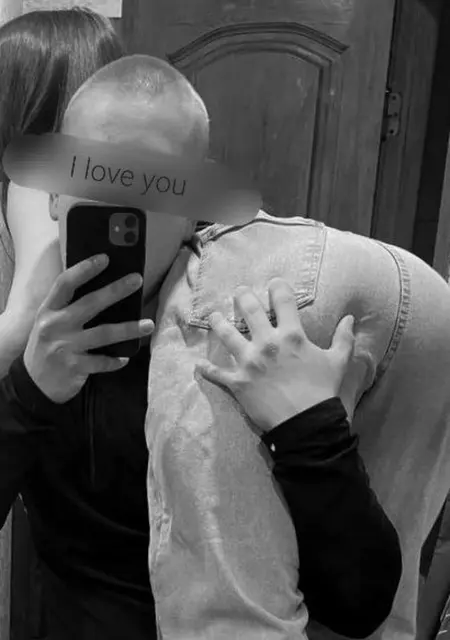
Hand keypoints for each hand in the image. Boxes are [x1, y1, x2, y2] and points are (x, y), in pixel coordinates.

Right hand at [23, 254, 153, 402]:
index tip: (105, 258)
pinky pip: (102, 362)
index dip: (84, 269)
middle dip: (116, 291)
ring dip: (129, 329)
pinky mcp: (74, 367)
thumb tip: (105, 288)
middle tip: (137, 280)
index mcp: (48, 310)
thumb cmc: (49, 346)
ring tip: (149, 324)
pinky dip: (116, 360)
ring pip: (104, 333)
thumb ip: (69, 307)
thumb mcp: (50, 322)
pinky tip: (126, 357)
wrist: (34, 383)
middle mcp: (55, 326)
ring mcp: (65, 347)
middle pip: (90, 304)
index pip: (65, 284)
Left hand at [195, 277, 354, 431]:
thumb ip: (344, 338)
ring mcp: (249, 362)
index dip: (278, 288)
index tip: (274, 283)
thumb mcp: (338, 363)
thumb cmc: (323, 392)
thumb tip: (350, 318)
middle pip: (249, 310)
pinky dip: (206, 369)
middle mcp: (266, 343)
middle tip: (239, 291)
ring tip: (214, 316)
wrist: (306, 424)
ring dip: (219, 323)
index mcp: (291, 336)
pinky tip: (198, 364)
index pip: (283, 301)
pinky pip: (217, 373)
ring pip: (226, 334)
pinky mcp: (237, 382)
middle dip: (243, 296)